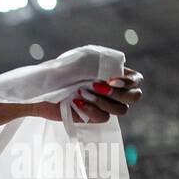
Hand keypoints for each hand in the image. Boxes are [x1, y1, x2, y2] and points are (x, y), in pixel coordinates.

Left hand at [25, 67, 144, 122]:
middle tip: (96, 87)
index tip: (110, 80)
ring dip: (103, 101)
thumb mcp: (80, 61)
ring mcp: (106, 105)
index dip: (129, 82)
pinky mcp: (94, 117)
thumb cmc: (61, 71)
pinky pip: (104, 118)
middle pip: (135, 97)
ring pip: (121, 110)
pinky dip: (91, 110)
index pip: (137, 80)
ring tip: (81, 92)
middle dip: (118, 93)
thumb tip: (116, 71)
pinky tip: (76, 102)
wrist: (42, 89)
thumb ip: (101, 63)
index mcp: (116, 74)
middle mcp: (114, 90)